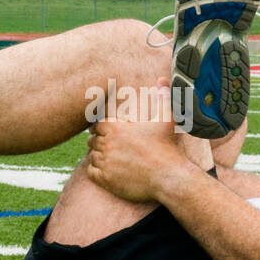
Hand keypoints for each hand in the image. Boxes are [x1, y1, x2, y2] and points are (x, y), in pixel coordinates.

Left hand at [85, 88, 188, 202]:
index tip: (106, 132)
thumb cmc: (167, 147)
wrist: (168, 177)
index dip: (100, 129)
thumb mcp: (166, 118)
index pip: (96, 125)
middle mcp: (106, 144)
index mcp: (115, 128)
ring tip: (109, 159)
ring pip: (91, 156)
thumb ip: (162, 97)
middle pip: (92, 141)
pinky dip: (96, 171)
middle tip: (109, 147)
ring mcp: (104, 162)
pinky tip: (107, 170)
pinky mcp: (105, 180)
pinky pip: (91, 172)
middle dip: (99, 142)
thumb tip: (162, 80)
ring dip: (98, 156)